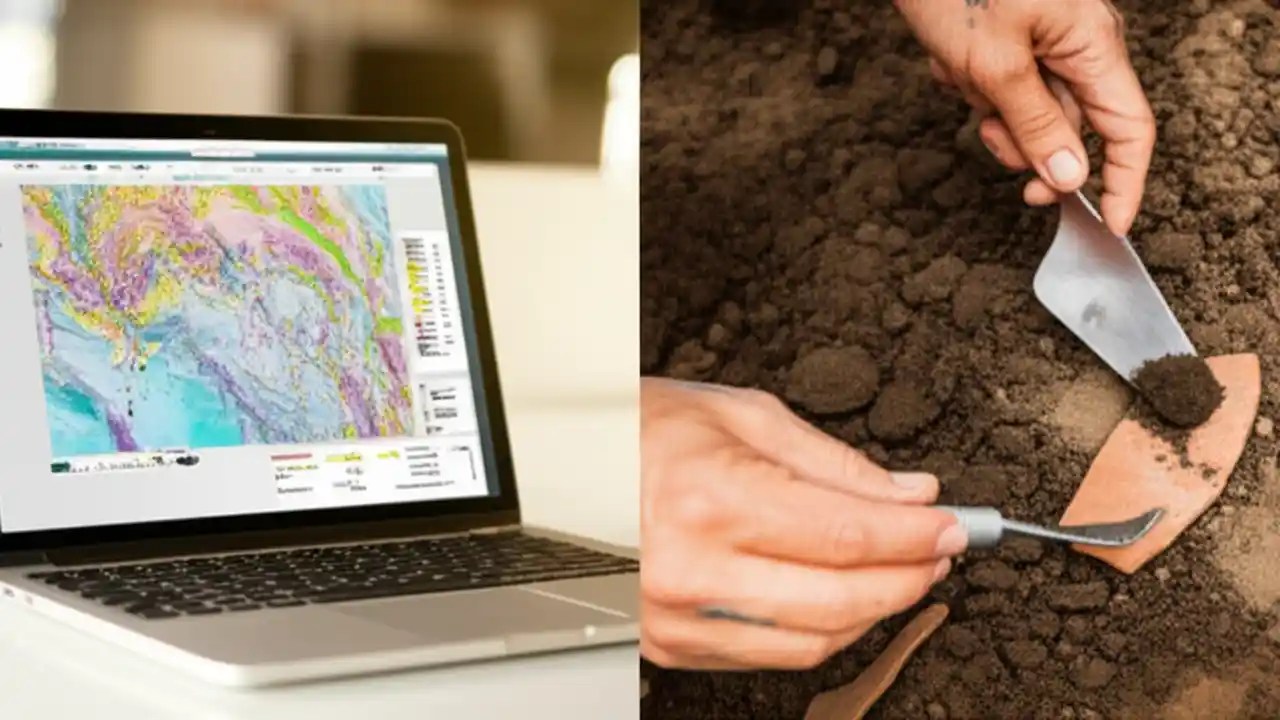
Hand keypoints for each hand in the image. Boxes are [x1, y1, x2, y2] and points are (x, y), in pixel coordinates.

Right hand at [640, 378, 965, 669]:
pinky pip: (771, 654)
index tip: (955, 526)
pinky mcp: (670, 643)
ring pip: (814, 641)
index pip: (848, 534)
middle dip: (908, 577)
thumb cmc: (634, 429)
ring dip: (873, 610)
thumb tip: (910, 494)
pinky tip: (839, 596)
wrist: (557, 469)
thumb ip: (833, 462)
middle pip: (841, 599)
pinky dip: (820, 630)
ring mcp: (678, 617)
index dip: (915, 535)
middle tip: (938, 551)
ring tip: (896, 571)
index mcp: (712, 499)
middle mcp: (693, 569)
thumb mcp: (739, 415)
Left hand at [895, 0, 1155, 236]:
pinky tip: (946, 57)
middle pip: (1069, 128)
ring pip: (1024, 111)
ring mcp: (1043, 41)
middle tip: (987, 133)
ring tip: (958, 69)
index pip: (1131, 130)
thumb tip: (1070, 178)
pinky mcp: (1009, 40)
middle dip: (1021, 139)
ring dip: (984, 105)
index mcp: (1092, 46)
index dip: (1124, 182)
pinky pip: (996, 86)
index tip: (1109, 225)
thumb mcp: (994, 66)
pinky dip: (967, 83)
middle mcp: (1077, 44)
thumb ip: (1034, 125)